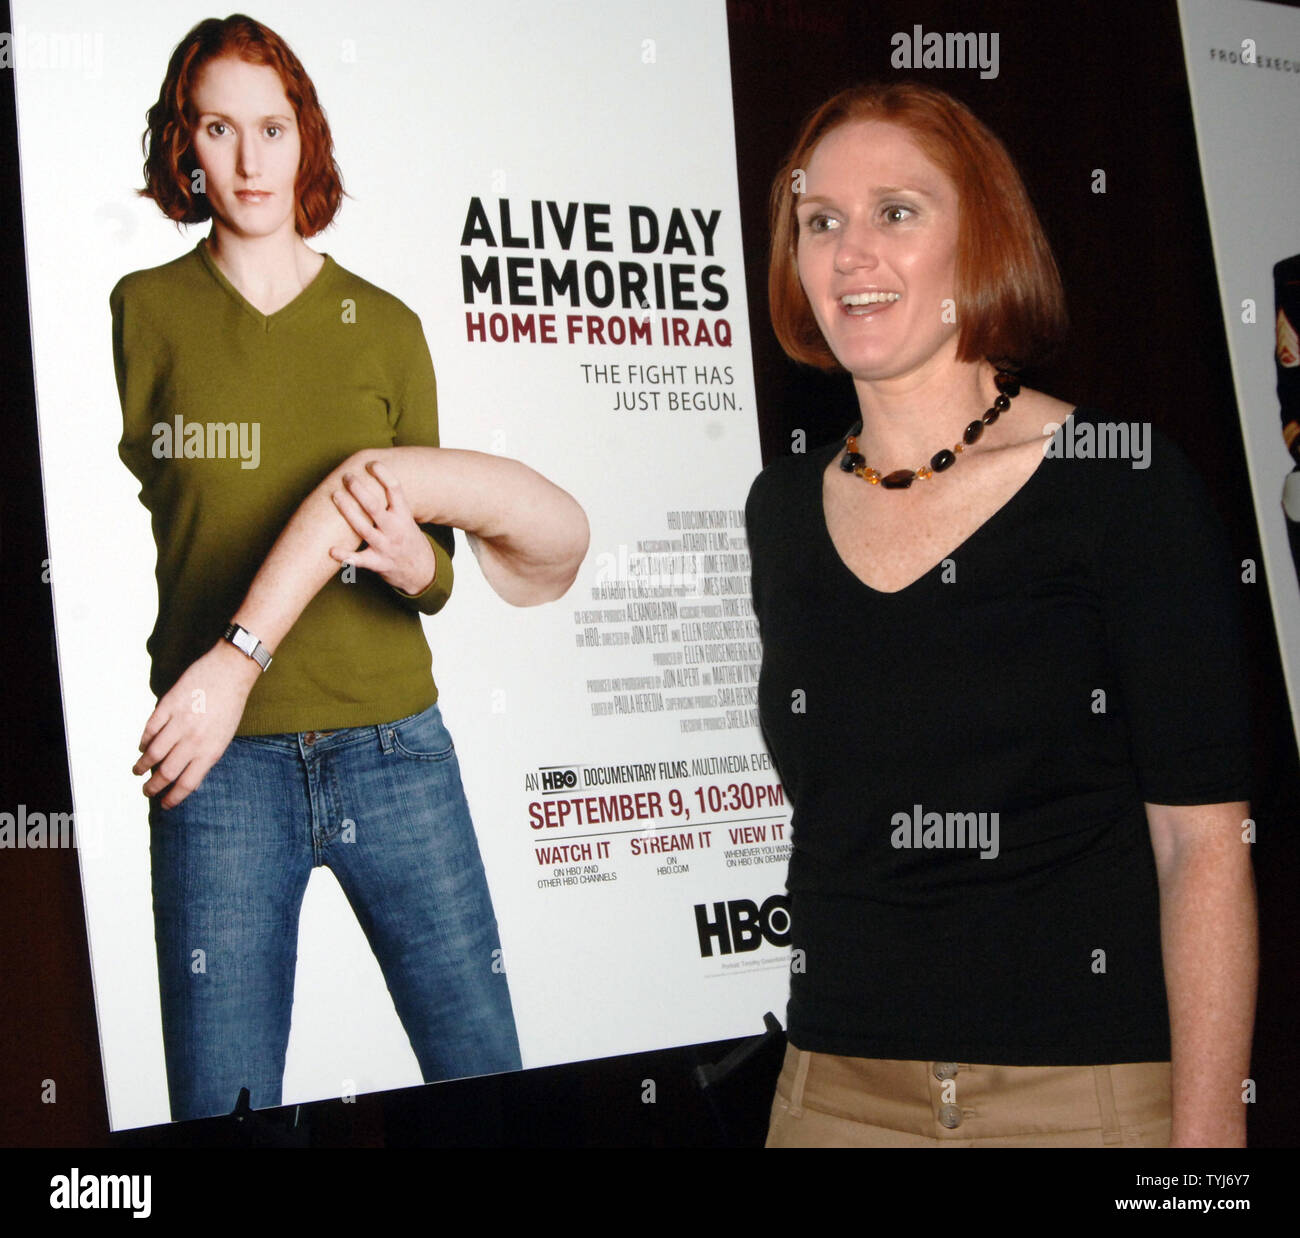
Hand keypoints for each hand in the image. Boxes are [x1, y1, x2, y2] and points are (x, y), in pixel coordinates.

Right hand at [134, 641, 258, 808]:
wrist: (230, 671)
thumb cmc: (230, 705)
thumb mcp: (225, 736)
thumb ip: (205, 754)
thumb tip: (186, 773)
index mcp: (211, 749)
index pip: (188, 783)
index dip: (174, 797)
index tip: (165, 804)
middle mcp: (194, 739)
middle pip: (166, 772)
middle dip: (153, 787)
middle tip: (146, 792)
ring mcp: (179, 722)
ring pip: (153, 753)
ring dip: (142, 765)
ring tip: (138, 771)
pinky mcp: (168, 705)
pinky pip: (150, 729)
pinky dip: (144, 741)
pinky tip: (143, 746)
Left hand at [328, 460, 436, 594]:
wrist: (421, 571)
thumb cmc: (407, 539)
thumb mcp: (406, 518)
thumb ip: (390, 502)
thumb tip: (371, 476)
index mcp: (404, 516)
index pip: (395, 490)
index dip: (383, 474)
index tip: (371, 463)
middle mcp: (395, 530)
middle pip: (375, 506)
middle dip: (359, 490)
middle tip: (347, 477)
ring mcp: (386, 547)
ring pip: (364, 529)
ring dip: (348, 511)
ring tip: (335, 495)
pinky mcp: (378, 564)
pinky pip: (359, 560)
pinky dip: (345, 556)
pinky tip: (331, 550)